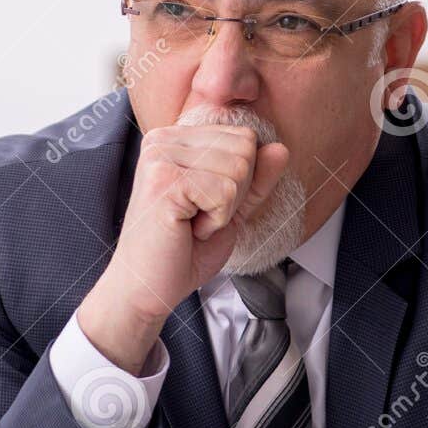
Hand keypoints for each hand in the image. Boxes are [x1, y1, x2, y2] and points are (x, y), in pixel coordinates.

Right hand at [79, 122, 289, 375]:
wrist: (147, 288)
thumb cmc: (182, 251)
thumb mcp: (231, 209)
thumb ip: (256, 179)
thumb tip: (280, 149)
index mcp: (176, 140)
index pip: (244, 138)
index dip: (238, 183)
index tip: (203, 206)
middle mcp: (164, 140)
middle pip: (244, 149)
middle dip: (233, 195)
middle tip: (197, 217)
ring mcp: (161, 157)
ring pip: (238, 169)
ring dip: (223, 210)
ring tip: (191, 223)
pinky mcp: (164, 180)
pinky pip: (225, 192)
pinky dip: (216, 221)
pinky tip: (187, 228)